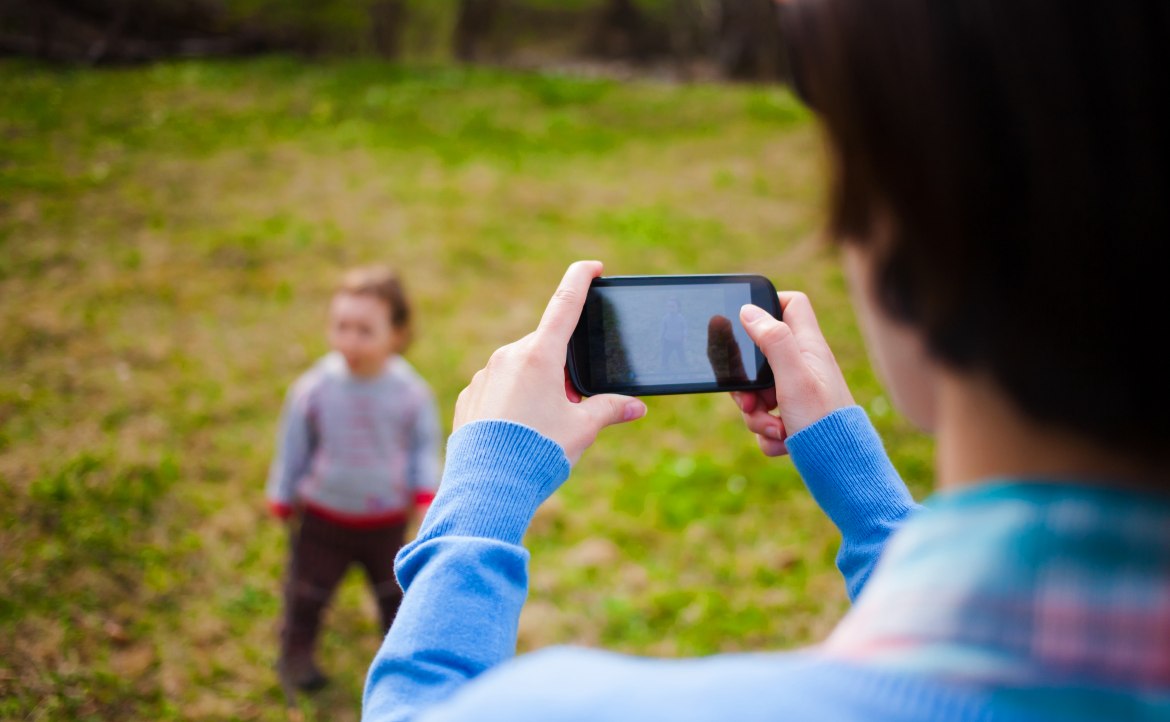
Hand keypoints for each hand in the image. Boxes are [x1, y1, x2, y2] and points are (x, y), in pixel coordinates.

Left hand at [453, 261, 647, 464]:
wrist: (486, 486)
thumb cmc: (537, 453)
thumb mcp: (582, 430)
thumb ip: (609, 409)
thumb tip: (635, 406)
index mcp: (540, 355)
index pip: (565, 303)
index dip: (581, 279)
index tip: (593, 266)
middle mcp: (508, 356)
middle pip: (546, 349)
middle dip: (561, 371)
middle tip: (570, 408)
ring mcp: (485, 375)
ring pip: (520, 369)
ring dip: (536, 387)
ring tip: (541, 429)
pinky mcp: (470, 396)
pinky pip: (498, 389)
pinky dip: (512, 403)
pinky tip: (517, 434)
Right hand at [732, 292, 853, 455]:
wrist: (841, 470)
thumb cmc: (823, 421)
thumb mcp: (794, 377)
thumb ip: (774, 340)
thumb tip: (749, 310)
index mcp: (808, 347)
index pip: (791, 304)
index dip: (768, 305)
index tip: (747, 323)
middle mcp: (804, 367)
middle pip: (761, 357)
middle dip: (748, 383)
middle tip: (750, 400)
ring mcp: (798, 394)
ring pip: (759, 394)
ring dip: (756, 415)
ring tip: (775, 428)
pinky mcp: (794, 419)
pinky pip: (766, 420)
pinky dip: (768, 434)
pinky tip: (784, 441)